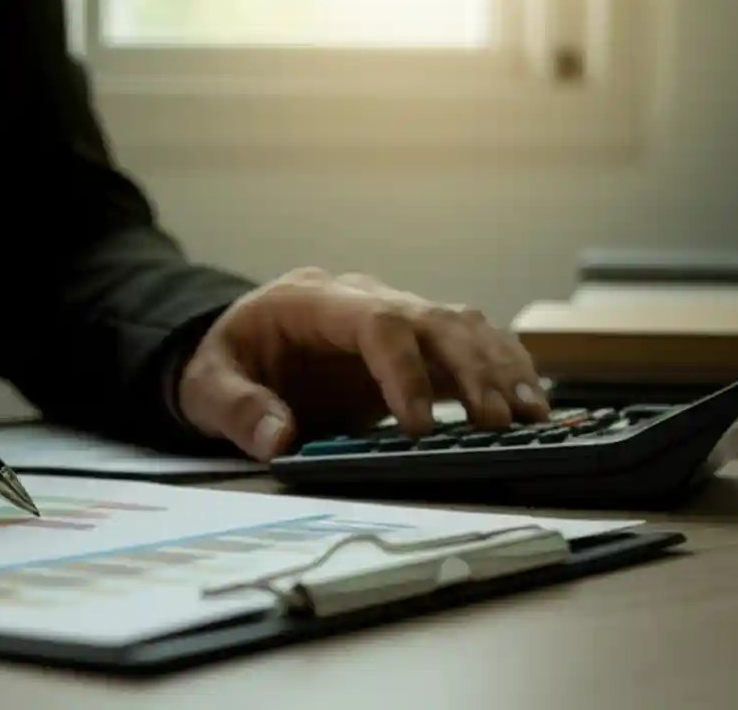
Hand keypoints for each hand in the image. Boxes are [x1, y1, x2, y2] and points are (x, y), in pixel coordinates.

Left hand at [176, 267, 549, 460]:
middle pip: (433, 318)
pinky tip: (531, 405)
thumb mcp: (205, 385)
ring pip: (462, 326)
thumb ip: (237, 408)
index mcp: (312, 300)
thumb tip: (278, 438)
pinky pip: (469, 347)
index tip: (415, 426)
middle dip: (470, 369)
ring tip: (533, 416)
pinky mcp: (413, 346)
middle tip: (496, 423)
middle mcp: (363, 300)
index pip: (376, 322)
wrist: (236, 348)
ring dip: (499, 368)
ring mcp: (393, 317)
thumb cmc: (224, 362)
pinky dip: (502, 372)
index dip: (402, 370)